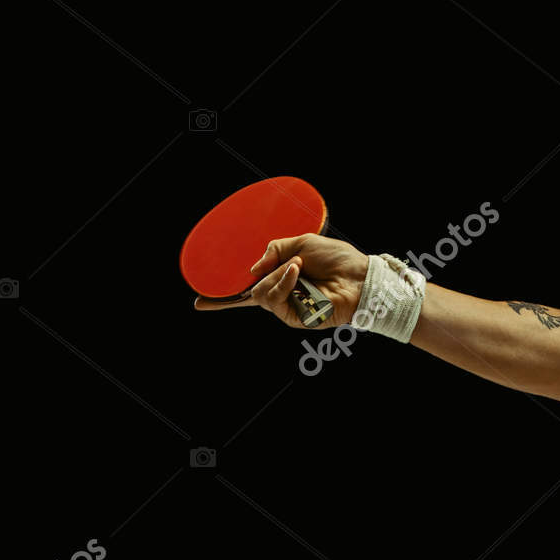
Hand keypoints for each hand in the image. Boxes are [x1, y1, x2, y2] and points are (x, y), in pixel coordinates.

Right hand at [193, 233, 369, 329]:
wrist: (360, 276)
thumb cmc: (337, 259)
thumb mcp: (302, 243)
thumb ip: (275, 250)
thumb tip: (252, 269)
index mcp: (282, 278)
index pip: (247, 290)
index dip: (223, 298)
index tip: (199, 302)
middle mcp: (282, 294)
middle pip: (252, 290)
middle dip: (270, 272)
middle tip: (295, 262)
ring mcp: (287, 307)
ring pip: (260, 294)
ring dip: (279, 276)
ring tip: (300, 267)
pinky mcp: (294, 317)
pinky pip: (274, 298)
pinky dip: (284, 282)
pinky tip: (299, 274)